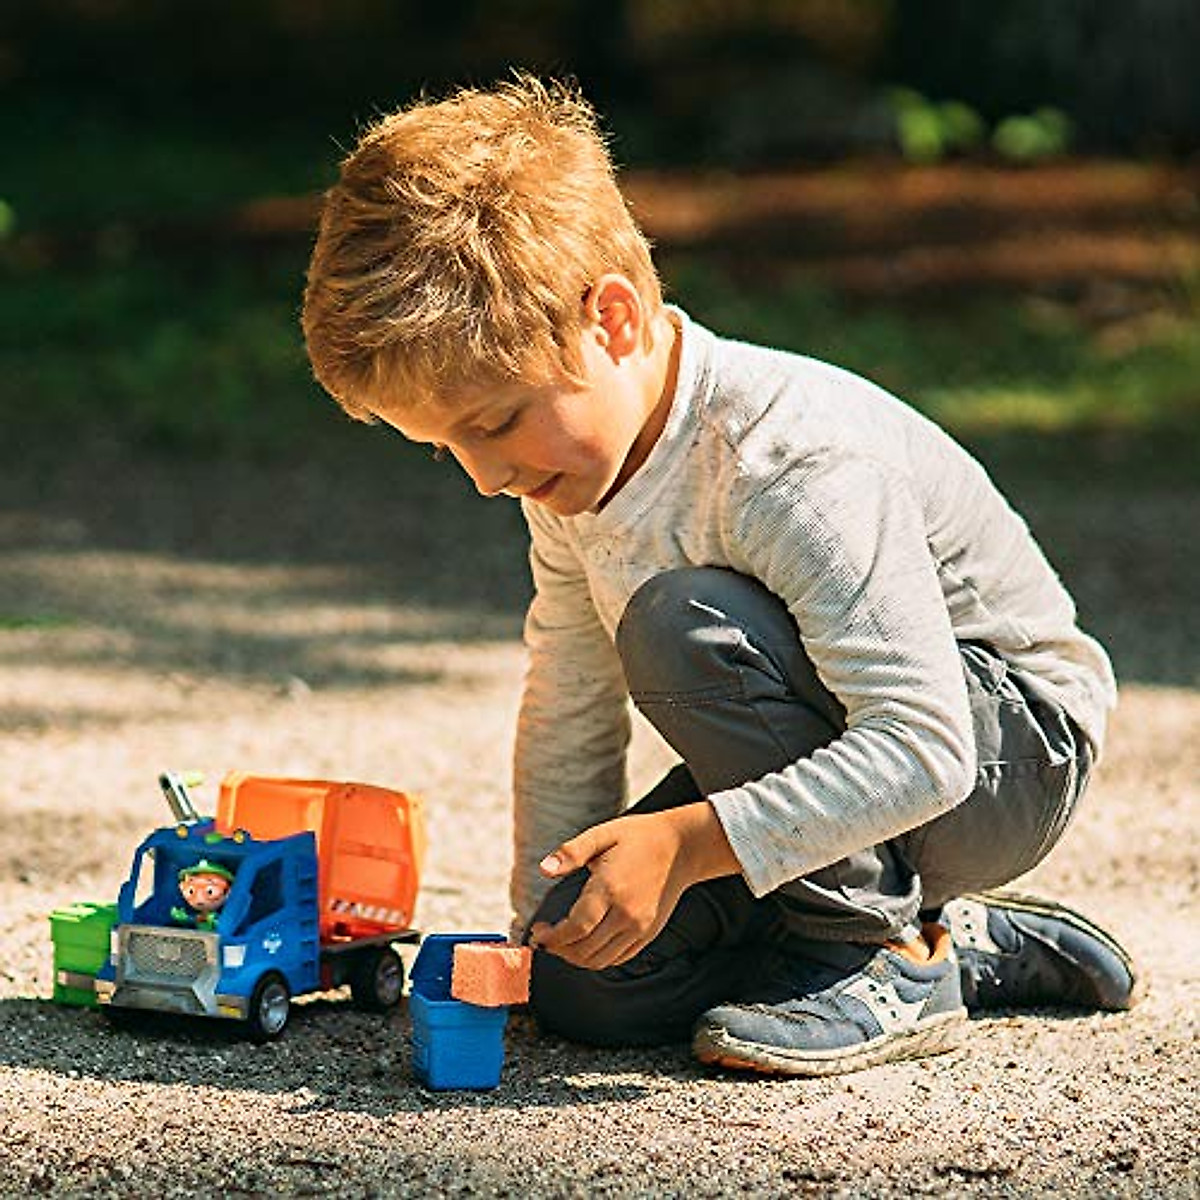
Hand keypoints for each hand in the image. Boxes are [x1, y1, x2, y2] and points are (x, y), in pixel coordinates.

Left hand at [528, 802, 738, 970]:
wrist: (681, 847)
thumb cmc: (639, 837)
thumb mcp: (603, 834)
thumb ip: (571, 852)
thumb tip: (544, 869)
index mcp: (611, 889)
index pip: (575, 928)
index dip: (552, 937)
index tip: (538, 931)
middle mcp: (627, 914)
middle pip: (584, 950)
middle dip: (558, 949)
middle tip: (545, 937)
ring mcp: (640, 927)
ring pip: (600, 960)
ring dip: (575, 957)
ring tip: (562, 942)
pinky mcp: (648, 933)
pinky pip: (618, 958)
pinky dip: (597, 958)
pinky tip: (586, 942)